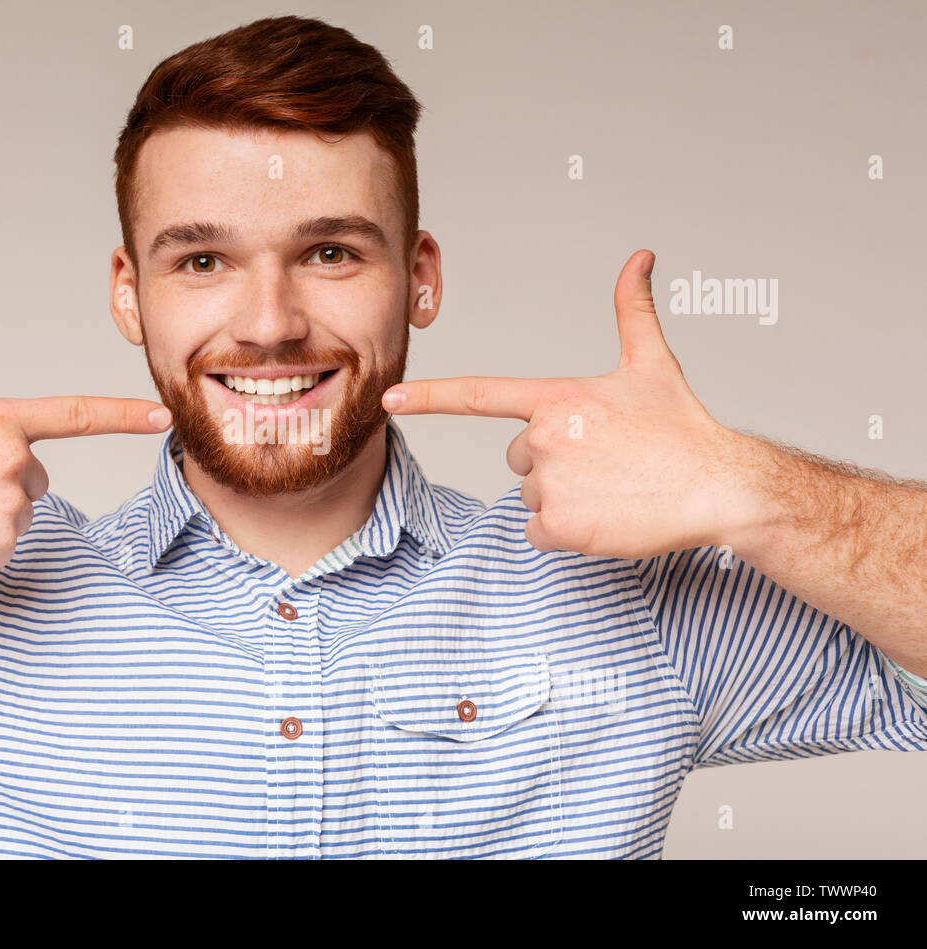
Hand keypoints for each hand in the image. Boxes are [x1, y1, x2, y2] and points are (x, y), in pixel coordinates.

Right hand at [0, 278, 170, 575]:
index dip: (124, 415)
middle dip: (4, 473)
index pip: (77, 415)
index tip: (163, 417)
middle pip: (37, 470)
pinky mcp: (1, 543)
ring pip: (24, 505)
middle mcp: (13, 462)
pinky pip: (10, 537)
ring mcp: (8, 506)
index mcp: (1, 420)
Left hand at [381, 249, 756, 558]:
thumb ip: (633, 310)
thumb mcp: (653, 364)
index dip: (430, 397)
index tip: (390, 400)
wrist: (719, 486)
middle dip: (551, 463)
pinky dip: (565, 531)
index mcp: (557, 399)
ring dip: (562, 497)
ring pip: (530, 496)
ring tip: (611, 487)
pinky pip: (537, 532)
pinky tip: (604, 516)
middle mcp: (544, 439)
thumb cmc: (683, 428)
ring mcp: (550, 484)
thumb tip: (640, 256)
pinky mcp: (560, 526)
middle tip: (603, 462)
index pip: (479, 395)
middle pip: (517, 458)